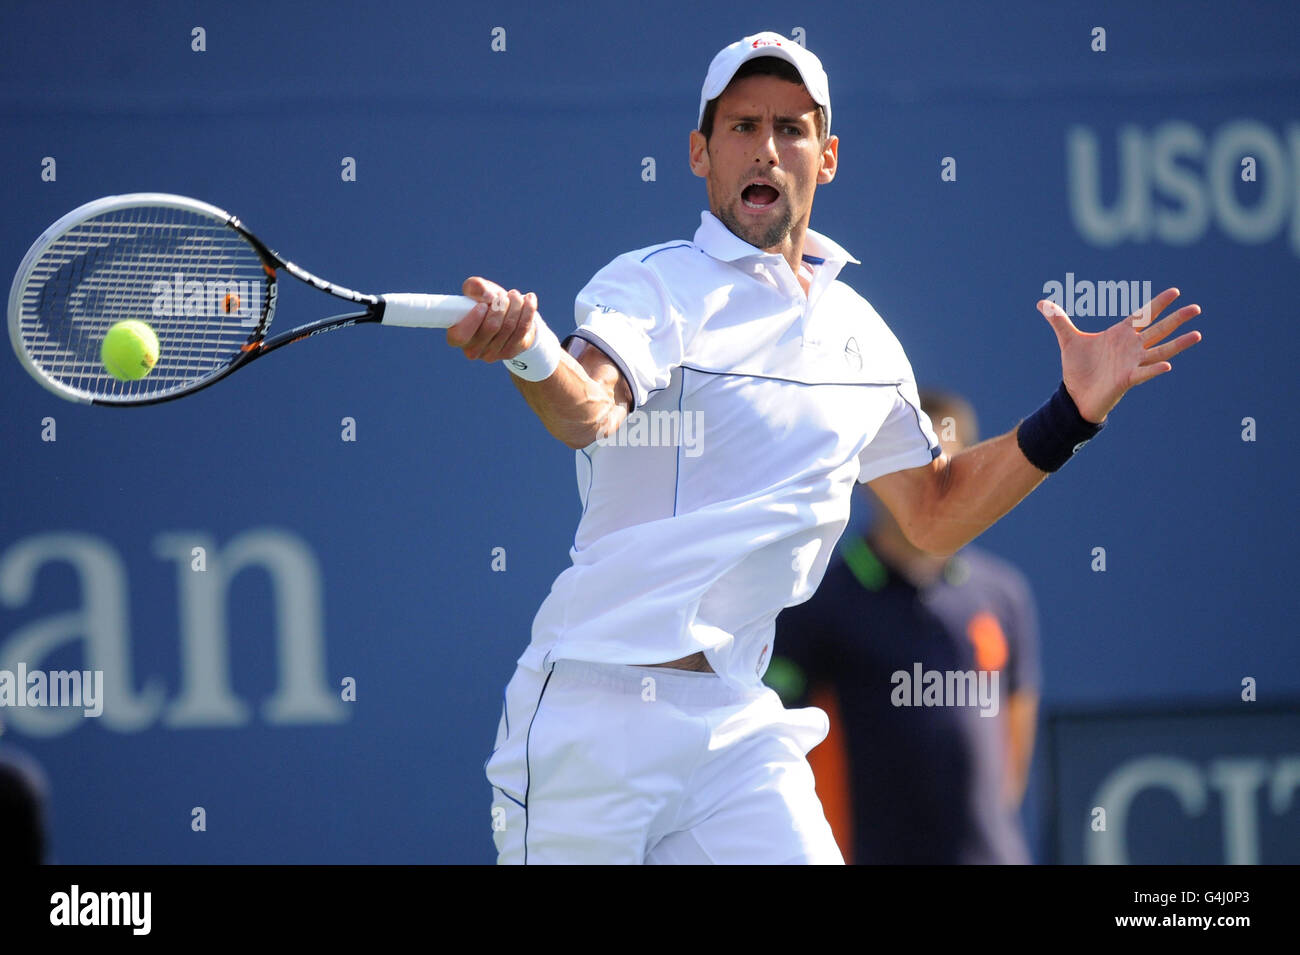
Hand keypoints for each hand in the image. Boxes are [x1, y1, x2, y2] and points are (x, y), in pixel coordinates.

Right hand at [448, 276, 538, 362]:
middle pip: (491, 327)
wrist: (505, 315)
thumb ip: (476, 287)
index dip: (473, 320)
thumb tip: (490, 298)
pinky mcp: (510, 352)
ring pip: (509, 326)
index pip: (461, 335)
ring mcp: (491, 354)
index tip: (483, 305)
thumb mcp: (476, 289)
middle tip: (503, 296)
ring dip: (515, 305)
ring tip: (514, 295)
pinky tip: (529, 299)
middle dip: (501, 305)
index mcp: (458, 336)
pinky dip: (528, 311)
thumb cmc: (484, 301)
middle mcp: (472, 350)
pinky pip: (522, 330)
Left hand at [1037, 287, 1202, 422]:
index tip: (1175, 291)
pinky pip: (1144, 373)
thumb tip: (1041, 303)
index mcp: (1122, 334)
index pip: (1144, 315)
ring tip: (1197, 334)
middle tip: (1196, 308)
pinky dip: (1155, 369)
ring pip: (1160, 350)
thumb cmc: (1078, 367)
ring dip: (1178, 343)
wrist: (1075, 394)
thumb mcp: (1067, 340)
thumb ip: (1058, 320)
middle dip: (1176, 319)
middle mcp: (1131, 347)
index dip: (1158, 303)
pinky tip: (1168, 365)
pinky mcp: (1127, 379)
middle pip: (1159, 329)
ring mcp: (1132, 363)